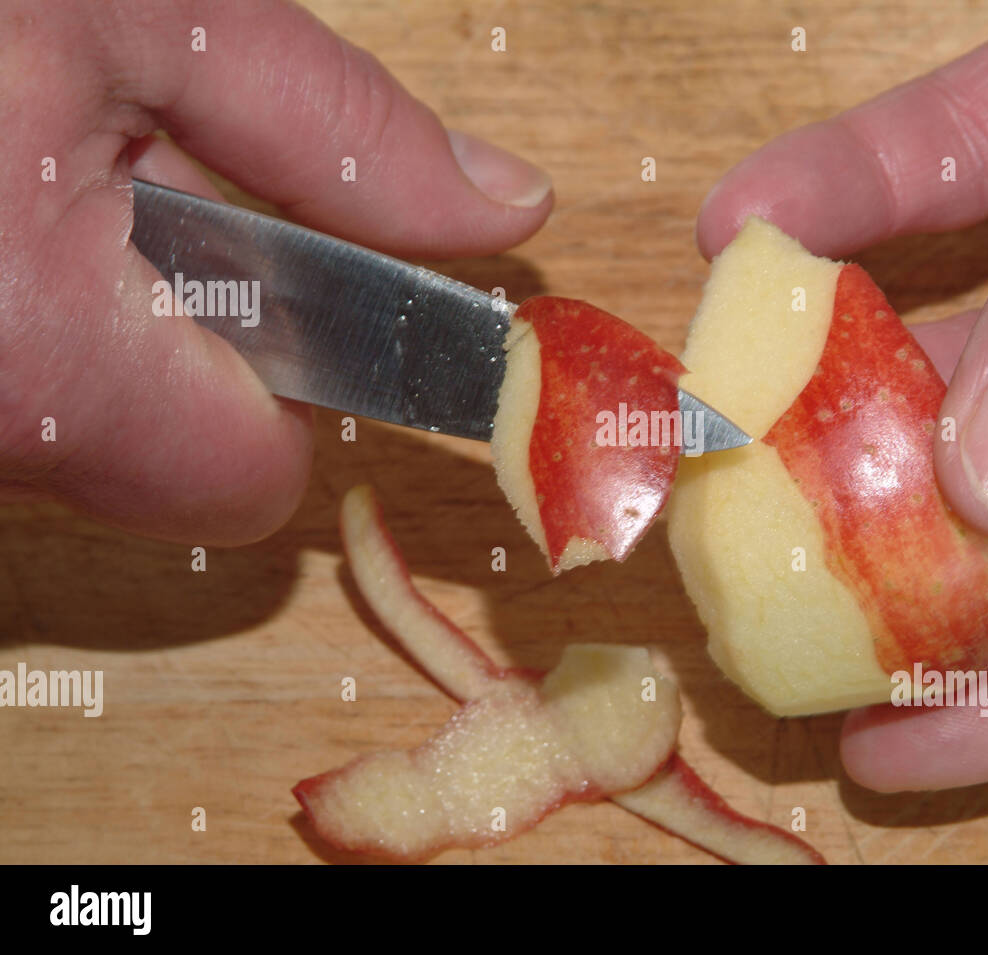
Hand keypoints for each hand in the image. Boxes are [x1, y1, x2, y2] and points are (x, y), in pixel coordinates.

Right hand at [0, 0, 552, 544]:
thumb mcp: (146, 15)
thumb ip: (336, 130)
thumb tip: (501, 206)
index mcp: (47, 351)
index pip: (252, 476)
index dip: (289, 381)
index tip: (275, 289)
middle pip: (164, 466)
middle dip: (183, 341)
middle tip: (127, 199)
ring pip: (80, 438)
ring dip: (99, 332)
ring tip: (40, 193)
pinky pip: (18, 408)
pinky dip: (32, 329)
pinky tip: (5, 218)